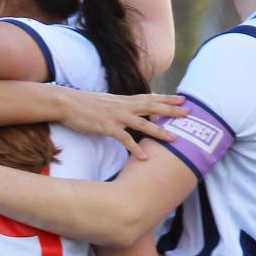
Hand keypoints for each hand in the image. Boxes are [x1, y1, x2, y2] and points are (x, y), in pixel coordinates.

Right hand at [52, 90, 186, 160]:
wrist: (66, 102)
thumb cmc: (84, 104)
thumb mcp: (106, 102)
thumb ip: (120, 106)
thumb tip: (130, 109)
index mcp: (124, 100)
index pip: (150, 97)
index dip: (167, 98)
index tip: (183, 99)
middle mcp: (123, 106)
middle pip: (153, 107)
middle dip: (172, 110)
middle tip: (189, 113)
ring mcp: (116, 116)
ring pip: (143, 124)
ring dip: (159, 131)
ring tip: (174, 139)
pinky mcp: (107, 127)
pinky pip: (124, 139)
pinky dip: (135, 148)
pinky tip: (144, 157)